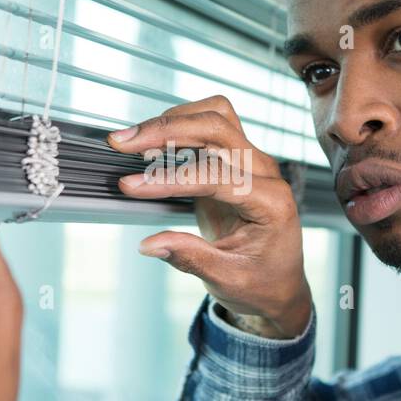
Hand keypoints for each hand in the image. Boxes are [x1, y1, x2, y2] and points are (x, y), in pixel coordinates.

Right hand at [107, 95, 312, 338]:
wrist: (279, 284)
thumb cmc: (261, 283)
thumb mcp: (227, 279)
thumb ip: (190, 258)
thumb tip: (148, 245)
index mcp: (271, 202)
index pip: (215, 175)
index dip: (169, 179)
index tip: (130, 185)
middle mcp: (265, 173)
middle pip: (217, 127)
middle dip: (166, 130)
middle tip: (121, 143)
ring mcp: (252, 162)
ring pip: (215, 116)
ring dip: (172, 121)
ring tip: (131, 140)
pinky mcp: (235, 162)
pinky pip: (209, 129)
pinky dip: (178, 127)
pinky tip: (149, 144)